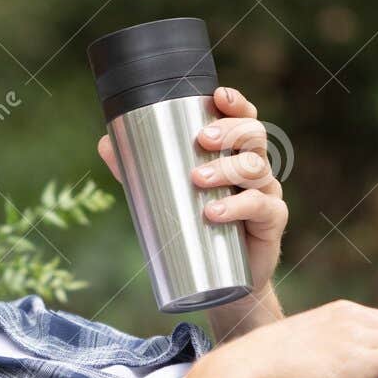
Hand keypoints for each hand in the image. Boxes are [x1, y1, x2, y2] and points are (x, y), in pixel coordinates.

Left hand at [96, 86, 287, 291]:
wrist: (220, 280)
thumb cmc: (195, 226)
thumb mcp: (165, 194)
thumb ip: (137, 169)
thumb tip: (105, 143)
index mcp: (233, 153)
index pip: (242, 118)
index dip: (236, 104)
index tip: (219, 97)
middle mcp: (254, 168)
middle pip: (254, 135)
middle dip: (230, 131)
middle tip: (203, 140)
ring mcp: (266, 193)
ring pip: (256, 168)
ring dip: (228, 169)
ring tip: (198, 179)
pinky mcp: (272, 222)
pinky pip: (262, 207)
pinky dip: (239, 207)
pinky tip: (215, 212)